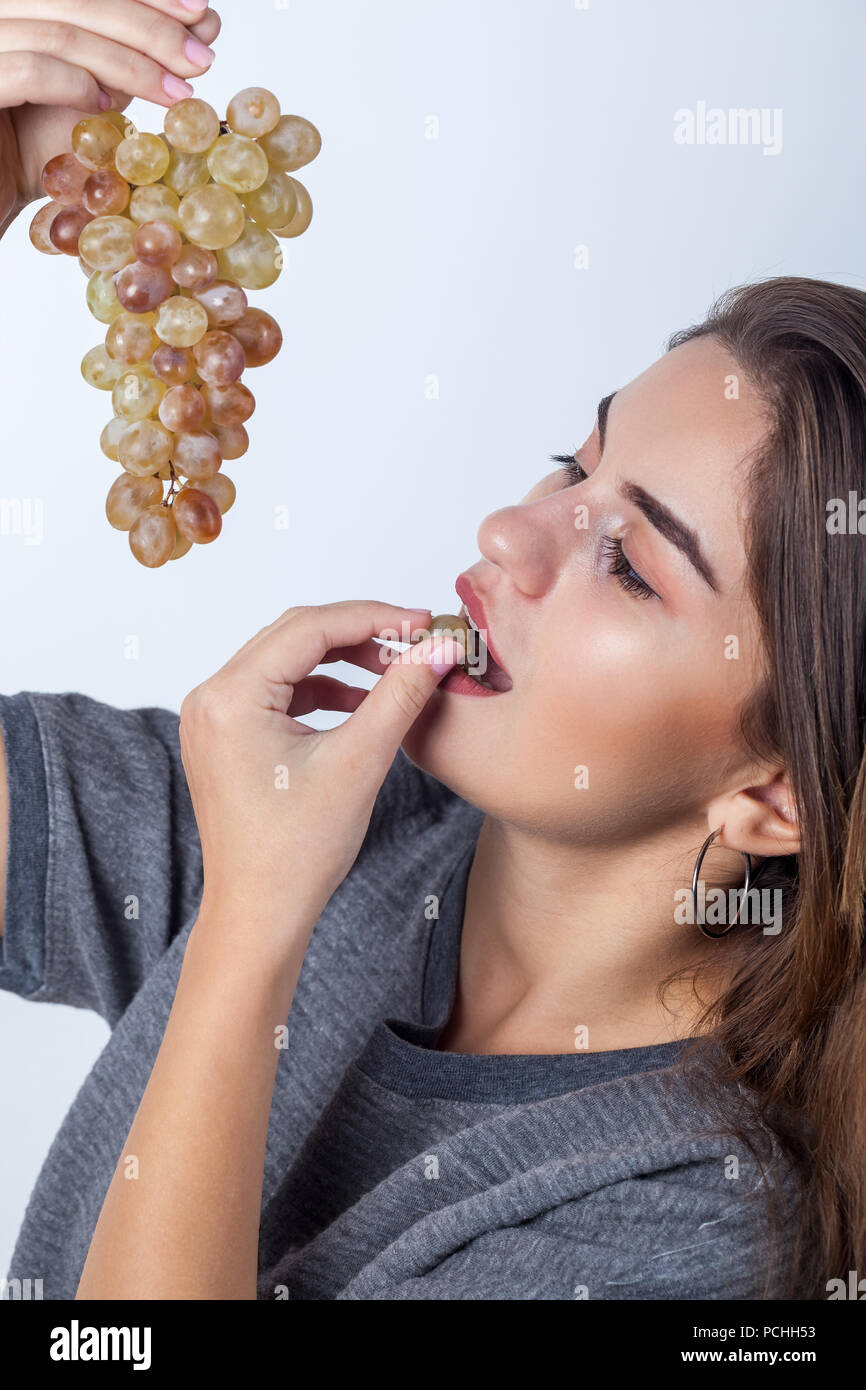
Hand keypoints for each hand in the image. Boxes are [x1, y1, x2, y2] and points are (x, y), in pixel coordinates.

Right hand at [0, 0, 220, 229]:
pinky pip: (31, 70)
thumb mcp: (94, 88)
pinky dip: (76, 84)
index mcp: (24, 4)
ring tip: (174, 93)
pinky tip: (107, 106)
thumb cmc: (33, 140)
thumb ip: (134, 54)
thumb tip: (204, 23)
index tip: (199, 11)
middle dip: (149, 29)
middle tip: (199, 59)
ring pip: (60, 33)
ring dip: (128, 64)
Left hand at [178, 602, 463, 958]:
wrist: (261, 914)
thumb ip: (401, 694)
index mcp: (230, 697)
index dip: (373, 617)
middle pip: (295, 636)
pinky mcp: (226, 737)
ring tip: (396, 672)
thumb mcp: (359, 762)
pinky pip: (278, 691)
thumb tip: (438, 650)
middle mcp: (211, 699)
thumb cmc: (295, 853)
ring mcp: (214, 718)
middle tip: (415, 640)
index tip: (421, 622)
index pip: (309, 628)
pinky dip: (321, 690)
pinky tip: (362, 703)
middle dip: (359, 634)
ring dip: (342, 661)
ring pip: (287, 662)